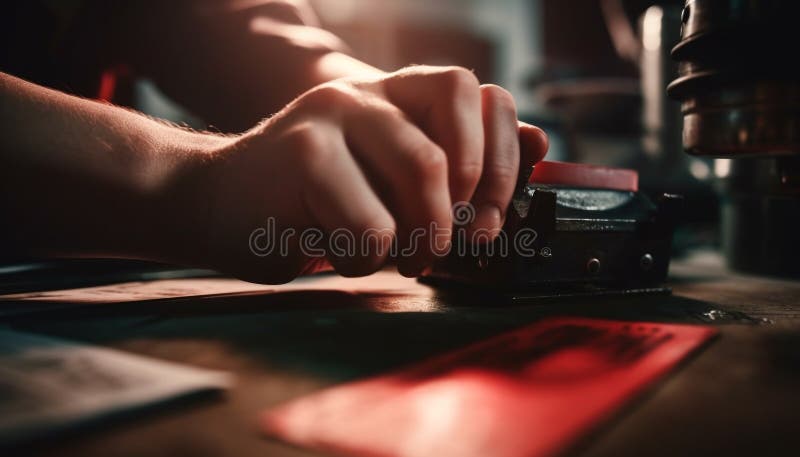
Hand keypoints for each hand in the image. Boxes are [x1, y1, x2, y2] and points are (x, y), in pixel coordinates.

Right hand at [187, 66, 547, 283]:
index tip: (487, 216)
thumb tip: (540, 144)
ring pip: (419, 180)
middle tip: (440, 251)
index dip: (498, 160)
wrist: (217, 200)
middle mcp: (366, 95)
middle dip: (455, 218)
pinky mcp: (300, 154)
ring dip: (417, 242)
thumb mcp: (387, 176)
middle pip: (447, 152)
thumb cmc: (314, 199)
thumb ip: (456, 162)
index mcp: (395, 94)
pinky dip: (368, 260)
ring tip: (396, 259)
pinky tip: (342, 256)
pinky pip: (370, 228)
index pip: (477, 95)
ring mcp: (331, 118)